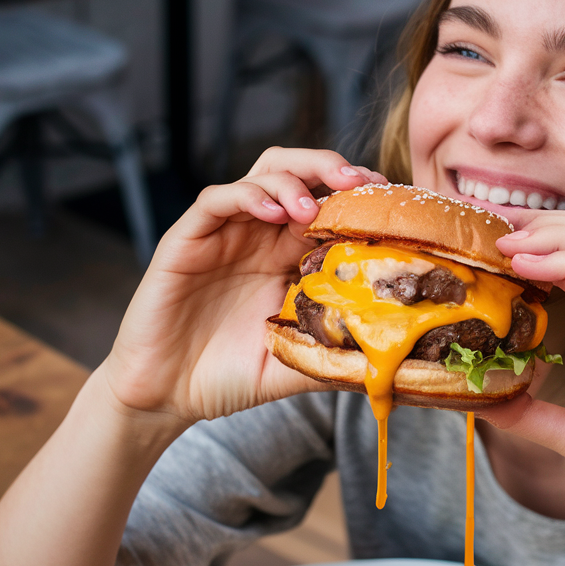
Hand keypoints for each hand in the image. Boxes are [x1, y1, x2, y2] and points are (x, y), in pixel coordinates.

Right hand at [102, 148, 384, 424]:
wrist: (166, 397)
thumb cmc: (229, 377)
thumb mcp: (296, 365)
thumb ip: (340, 357)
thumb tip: (398, 363)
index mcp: (287, 255)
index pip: (328, 204)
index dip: (358, 195)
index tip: (389, 199)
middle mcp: (258, 235)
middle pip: (298, 172)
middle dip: (331, 168)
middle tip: (360, 183)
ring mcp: (223, 233)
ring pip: (261, 175)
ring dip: (293, 180)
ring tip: (311, 207)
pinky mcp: (186, 239)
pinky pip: (216, 199)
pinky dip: (247, 195)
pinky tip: (271, 211)